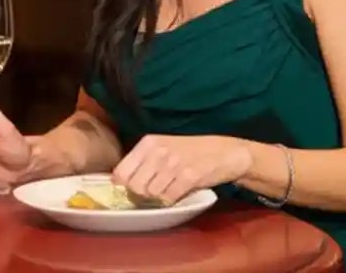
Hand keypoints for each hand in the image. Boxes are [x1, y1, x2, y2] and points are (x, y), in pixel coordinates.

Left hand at [111, 134, 251, 205]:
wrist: (225, 152)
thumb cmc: (190, 151)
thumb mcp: (163, 148)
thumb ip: (143, 162)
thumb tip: (121, 183)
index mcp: (148, 143)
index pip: (120, 171)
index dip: (123, 186)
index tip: (130, 191)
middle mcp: (158, 151)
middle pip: (134, 186)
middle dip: (140, 195)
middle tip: (150, 195)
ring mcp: (173, 163)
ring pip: (150, 194)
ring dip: (156, 199)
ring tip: (167, 192)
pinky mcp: (189, 176)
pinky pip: (168, 198)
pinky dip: (170, 201)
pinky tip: (177, 194)